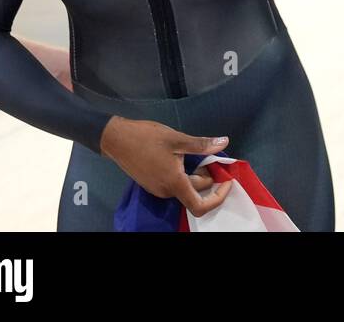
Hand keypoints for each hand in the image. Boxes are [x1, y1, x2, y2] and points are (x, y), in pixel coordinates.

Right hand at [99, 118, 233, 217]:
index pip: (200, 205)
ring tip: (198, 153)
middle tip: (212, 155)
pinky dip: (185, 174)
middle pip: (195, 192)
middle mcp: (166, 191)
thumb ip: (202, 145)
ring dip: (196, 175)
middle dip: (208, 177)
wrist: (116, 139)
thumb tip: (224, 142)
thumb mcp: (177, 139)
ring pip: (185, 188)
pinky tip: (184, 157)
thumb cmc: (146, 138)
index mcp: (174, 183)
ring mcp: (158, 189)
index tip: (227, 180)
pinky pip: (175, 184)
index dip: (218, 197)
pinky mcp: (152, 184)